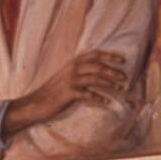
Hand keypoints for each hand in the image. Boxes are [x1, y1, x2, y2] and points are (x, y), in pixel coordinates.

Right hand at [5, 50, 127, 133]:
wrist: (35, 104)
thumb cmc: (52, 92)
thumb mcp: (66, 76)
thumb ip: (80, 71)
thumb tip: (99, 70)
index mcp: (72, 63)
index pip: (94, 55)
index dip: (110, 56)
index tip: (123, 60)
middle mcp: (72, 69)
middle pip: (97, 66)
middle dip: (113, 71)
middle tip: (125, 78)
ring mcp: (69, 81)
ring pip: (94, 79)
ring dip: (109, 84)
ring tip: (120, 88)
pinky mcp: (67, 94)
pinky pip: (87, 94)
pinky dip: (98, 97)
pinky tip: (106, 101)